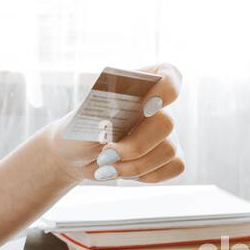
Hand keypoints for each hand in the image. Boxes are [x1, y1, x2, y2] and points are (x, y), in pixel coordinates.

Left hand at [41, 62, 184, 184]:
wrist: (75, 156)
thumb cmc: (79, 129)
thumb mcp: (85, 118)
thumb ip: (109, 110)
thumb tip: (130, 109)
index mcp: (138, 85)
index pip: (168, 74)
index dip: (167, 89)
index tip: (147, 107)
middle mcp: (157, 106)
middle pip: (166, 123)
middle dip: (134, 146)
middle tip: (105, 155)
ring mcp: (166, 132)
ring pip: (168, 150)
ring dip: (133, 165)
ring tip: (106, 165)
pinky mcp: (169, 156)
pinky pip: (175, 166)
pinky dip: (145, 175)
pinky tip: (123, 171)